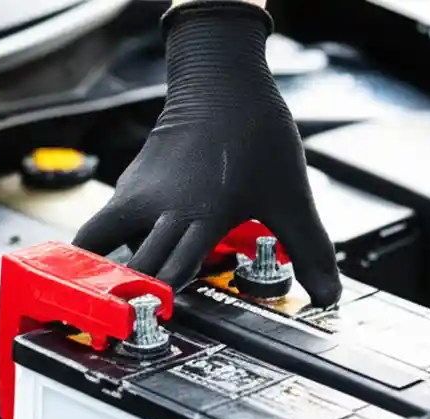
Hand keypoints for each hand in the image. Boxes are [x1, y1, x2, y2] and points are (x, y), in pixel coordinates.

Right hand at [73, 0, 340, 306]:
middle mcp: (160, 208)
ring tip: (115, 292)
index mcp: (200, 215)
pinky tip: (143, 252)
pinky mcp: (129, 184)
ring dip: (105, 267)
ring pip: (100, 241)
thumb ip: (310, 250)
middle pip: (128, 265)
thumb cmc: (256, 134)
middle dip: (124, 296)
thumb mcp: (292, 197)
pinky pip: (112, 223)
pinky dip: (119, 243)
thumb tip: (328, 296)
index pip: (168, 271)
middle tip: (127, 323)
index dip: (158, 301)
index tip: (152, 327)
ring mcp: (138, 194)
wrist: (222, 80)